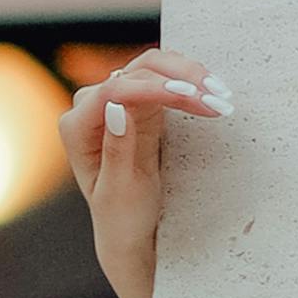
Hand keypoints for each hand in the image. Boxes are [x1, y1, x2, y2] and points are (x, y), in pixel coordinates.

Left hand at [64, 47, 221, 297]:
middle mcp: (89, 106)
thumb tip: (117, 106)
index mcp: (76, 127)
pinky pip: (163, 78)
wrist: (129, 229)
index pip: (115, 91)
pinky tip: (212, 93)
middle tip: (218, 100)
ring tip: (221, 96)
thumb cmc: (120, 217)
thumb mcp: (120, 191)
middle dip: (180, 81)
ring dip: (189, 76)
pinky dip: (188, 82)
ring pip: (153, 68)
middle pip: (136, 71)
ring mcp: (114, 100)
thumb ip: (117, 149)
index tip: (193, 96)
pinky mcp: (137, 101)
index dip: (155, 88)